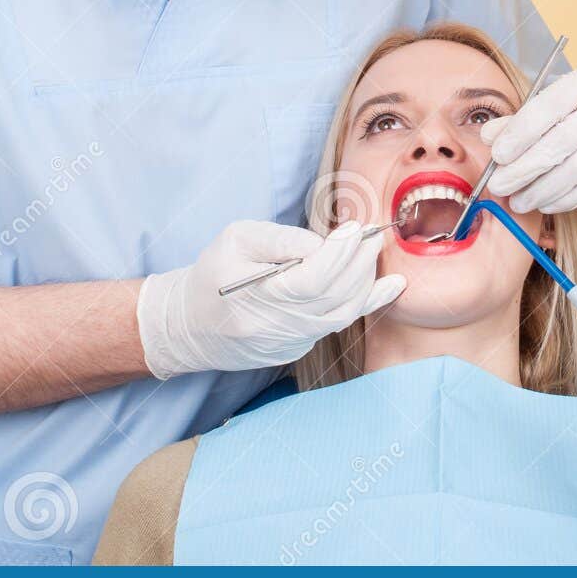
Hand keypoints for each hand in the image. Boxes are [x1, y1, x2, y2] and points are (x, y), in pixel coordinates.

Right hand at [137, 220, 404, 377]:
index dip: (340, 253)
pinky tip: (385, 285)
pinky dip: (361, 302)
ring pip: (343, 315)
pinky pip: (336, 325)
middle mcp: (278, 328)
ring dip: (367, 282)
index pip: (314, 279)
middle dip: (360, 262)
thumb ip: (279, 239)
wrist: (191, 326)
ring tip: (375, 252)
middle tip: (375, 234)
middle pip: (335, 296)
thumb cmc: (213, 274)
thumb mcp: (236, 241)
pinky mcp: (296, 350)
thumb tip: (321, 244)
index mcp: (258, 298)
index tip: (355, 228)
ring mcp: (289, 344)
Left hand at [482, 58, 576, 212]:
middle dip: (524, 168)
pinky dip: (564, 198)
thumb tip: (489, 136)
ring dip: (541, 189)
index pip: (549, 105)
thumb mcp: (565, 106)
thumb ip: (526, 118)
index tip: (497, 155)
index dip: (519, 133)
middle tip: (500, 186)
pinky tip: (545, 202)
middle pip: (561, 141)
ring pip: (575, 169)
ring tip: (519, 200)